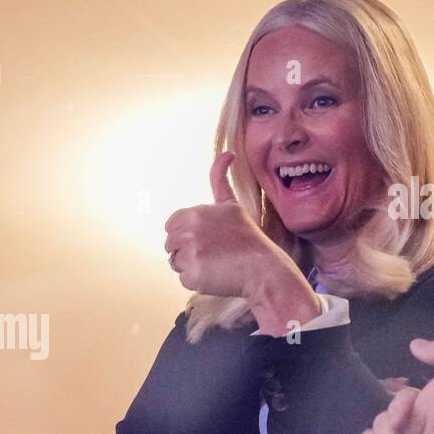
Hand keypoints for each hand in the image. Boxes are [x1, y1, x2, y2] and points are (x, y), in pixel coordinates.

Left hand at [164, 153, 318, 332]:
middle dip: (187, 250)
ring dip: (191, 265)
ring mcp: (189, 253)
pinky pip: (184, 279)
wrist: (263, 267)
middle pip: (170, 245)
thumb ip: (220, 180)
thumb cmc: (247, 238)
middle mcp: (188, 231)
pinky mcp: (193, 274)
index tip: (208, 238)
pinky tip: (217, 274)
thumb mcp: (232, 204)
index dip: (186, 234)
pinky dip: (198, 281)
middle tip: (214, 252)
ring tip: (216, 263)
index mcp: (192, 213)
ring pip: (175, 262)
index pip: (170, 226)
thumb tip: (227, 153)